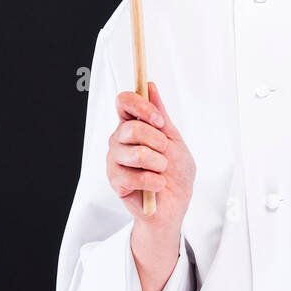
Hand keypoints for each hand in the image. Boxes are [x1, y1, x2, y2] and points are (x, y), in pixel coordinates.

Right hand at [106, 81, 195, 232]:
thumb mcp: (174, 139)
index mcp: (132, 125)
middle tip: (165, 153)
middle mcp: (119, 139)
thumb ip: (160, 115)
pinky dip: (155, 182)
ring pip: (138, 154)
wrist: (175, 204)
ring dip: (160, 165)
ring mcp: (114, 160)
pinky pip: (136, 176)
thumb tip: (150, 87)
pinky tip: (157, 186)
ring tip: (162, 172)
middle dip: (158, 142)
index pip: (124, 101)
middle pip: (132, 128)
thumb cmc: (175, 172)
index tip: (159, 120)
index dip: (141, 106)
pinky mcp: (115, 181)